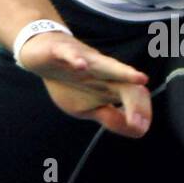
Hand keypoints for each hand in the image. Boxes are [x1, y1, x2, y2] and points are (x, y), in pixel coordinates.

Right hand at [18, 31, 151, 137]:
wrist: (41, 52)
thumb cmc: (70, 82)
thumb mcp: (89, 108)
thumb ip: (111, 118)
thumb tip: (137, 131)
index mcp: (111, 84)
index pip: (134, 97)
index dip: (140, 113)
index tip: (142, 129)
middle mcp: (103, 71)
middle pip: (126, 84)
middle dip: (135, 103)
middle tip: (137, 123)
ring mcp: (85, 60)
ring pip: (107, 65)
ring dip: (123, 72)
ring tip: (140, 78)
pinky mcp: (63, 51)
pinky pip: (70, 54)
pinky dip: (75, 59)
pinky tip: (80, 65)